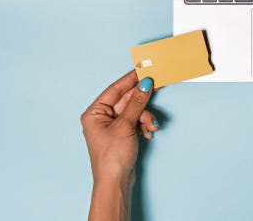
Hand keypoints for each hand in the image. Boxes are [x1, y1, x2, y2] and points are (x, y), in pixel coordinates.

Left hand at [81, 71, 158, 186]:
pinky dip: (144, 125)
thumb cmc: (112, 157)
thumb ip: (137, 102)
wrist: (115, 182)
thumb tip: (145, 84)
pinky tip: (148, 133)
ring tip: (151, 127)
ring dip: (145, 117)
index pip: (115, 89)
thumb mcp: (126, 125)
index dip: (131, 80)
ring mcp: (112, 126)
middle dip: (143, 102)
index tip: (145, 70)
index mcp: (95, 112)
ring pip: (134, 111)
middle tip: (157, 88)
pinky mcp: (122, 133)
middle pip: (127, 100)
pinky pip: (136, 121)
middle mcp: (101, 117)